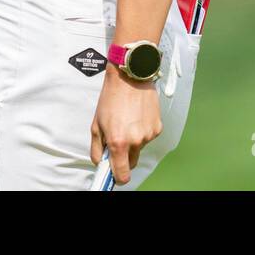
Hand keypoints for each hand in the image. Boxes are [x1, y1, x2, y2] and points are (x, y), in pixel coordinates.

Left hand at [90, 66, 162, 185]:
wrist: (130, 77)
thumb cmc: (111, 98)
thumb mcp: (96, 124)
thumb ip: (96, 148)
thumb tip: (100, 163)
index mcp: (118, 142)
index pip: (122, 174)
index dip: (117, 177)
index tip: (114, 175)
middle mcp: (136, 141)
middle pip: (131, 163)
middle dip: (124, 158)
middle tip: (117, 141)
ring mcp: (148, 135)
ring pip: (139, 148)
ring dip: (133, 141)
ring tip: (127, 121)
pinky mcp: (157, 128)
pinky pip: (148, 137)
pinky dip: (142, 131)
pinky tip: (136, 117)